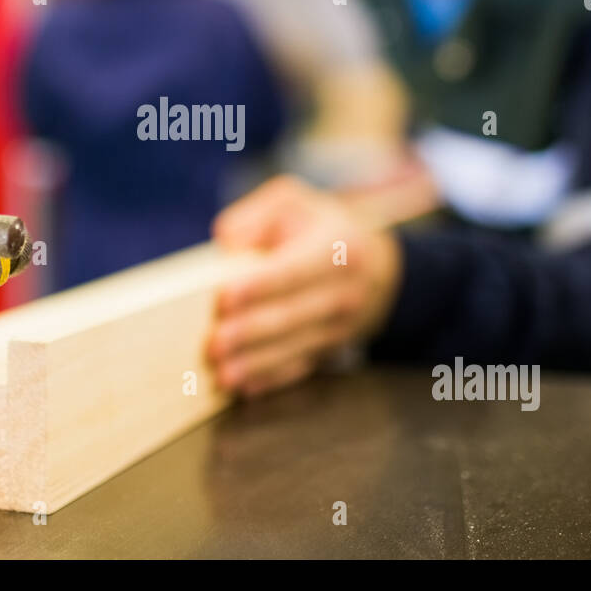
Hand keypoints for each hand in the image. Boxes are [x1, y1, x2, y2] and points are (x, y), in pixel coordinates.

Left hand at [207, 175, 402, 397]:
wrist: (378, 268)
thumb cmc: (322, 229)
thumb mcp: (294, 202)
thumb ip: (257, 214)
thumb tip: (227, 243)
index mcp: (336, 248)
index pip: (293, 271)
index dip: (259, 286)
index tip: (224, 298)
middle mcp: (343, 291)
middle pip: (291, 316)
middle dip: (250, 332)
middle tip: (212, 343)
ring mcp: (341, 326)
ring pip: (294, 348)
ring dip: (256, 363)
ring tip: (223, 374)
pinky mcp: (331, 349)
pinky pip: (301, 367)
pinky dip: (272, 379)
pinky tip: (245, 388)